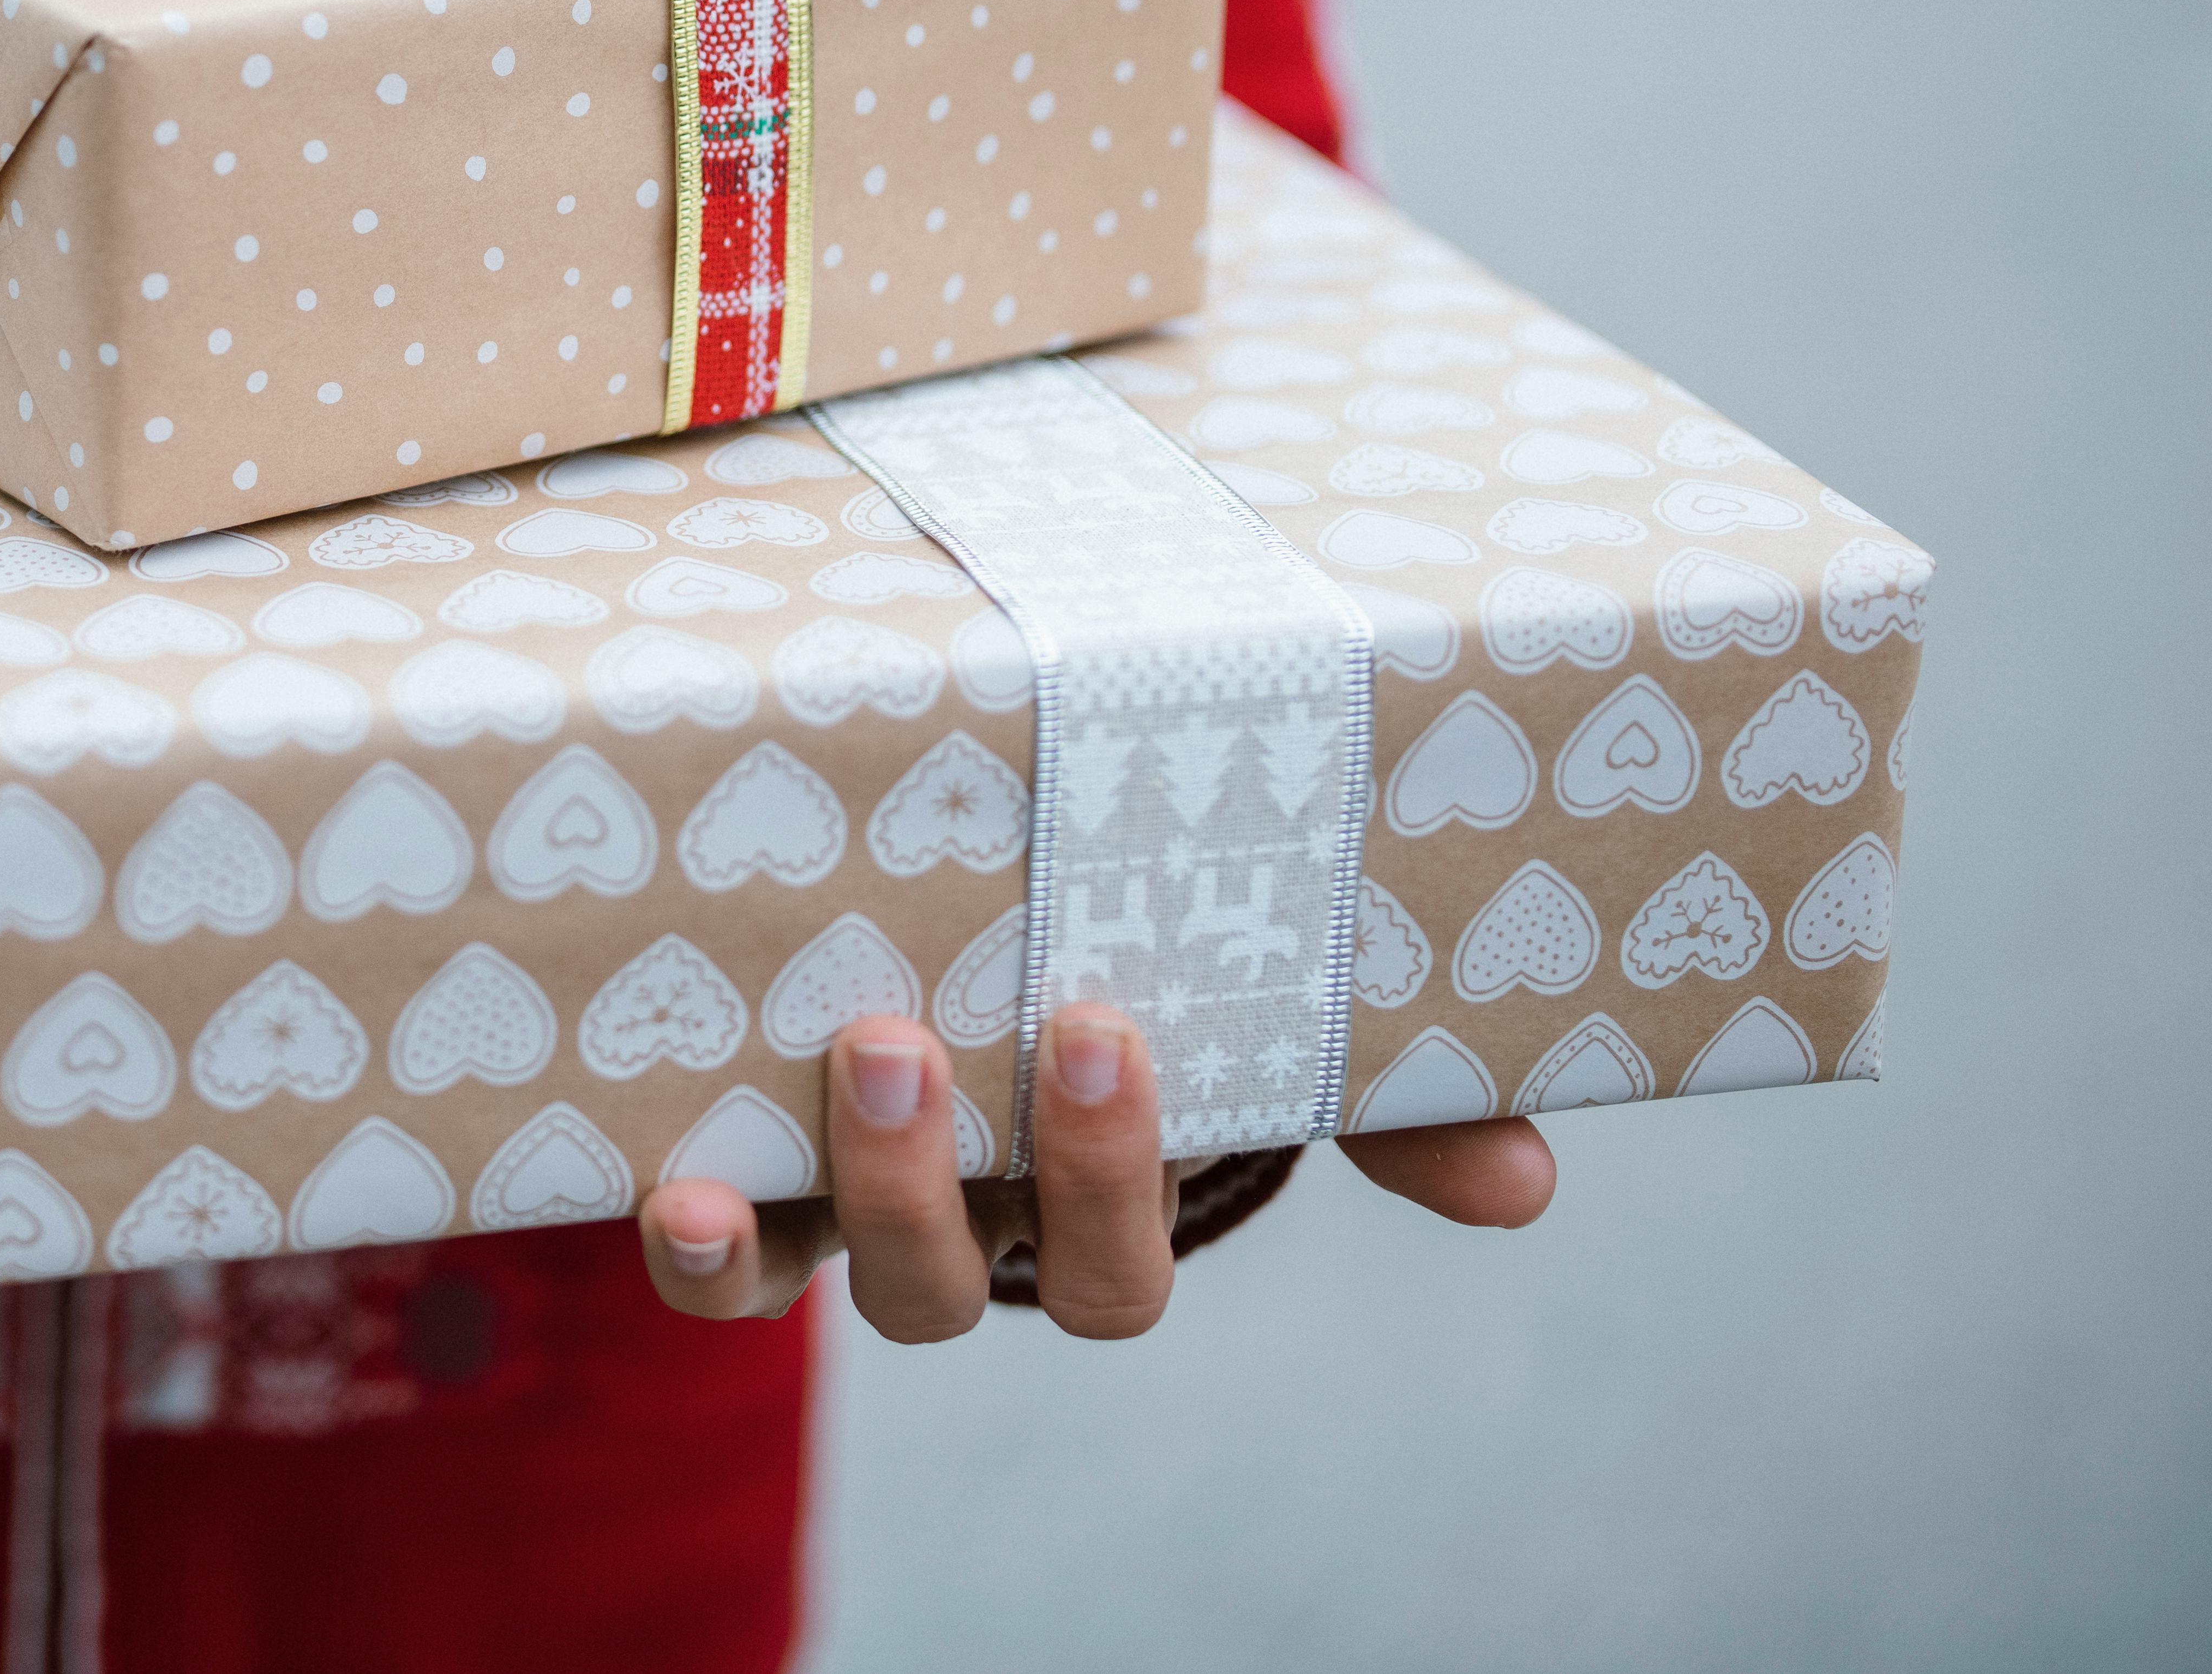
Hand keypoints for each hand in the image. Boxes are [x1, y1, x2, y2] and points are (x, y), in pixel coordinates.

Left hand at [637, 1003, 1557, 1339]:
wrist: (955, 922)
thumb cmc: (1129, 980)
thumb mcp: (1259, 1023)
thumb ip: (1387, 1097)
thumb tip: (1530, 1179)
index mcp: (1083, 1208)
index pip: (1115, 1271)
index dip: (1110, 1176)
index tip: (1107, 1027)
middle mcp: (962, 1233)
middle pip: (958, 1289)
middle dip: (952, 1179)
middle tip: (937, 1033)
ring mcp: (841, 1215)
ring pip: (831, 1285)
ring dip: (838, 1199)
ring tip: (845, 1058)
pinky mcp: (742, 1177)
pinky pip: (716, 1264)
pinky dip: (698, 1249)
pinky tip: (681, 1194)